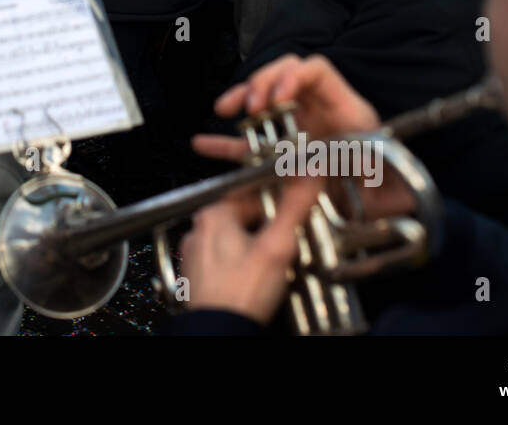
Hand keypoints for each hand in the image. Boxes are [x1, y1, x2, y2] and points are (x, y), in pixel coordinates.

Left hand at [180, 177, 320, 321]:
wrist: (220, 331)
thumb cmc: (242, 293)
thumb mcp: (277, 245)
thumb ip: (295, 207)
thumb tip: (309, 175)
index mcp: (214, 214)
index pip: (254, 194)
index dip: (279, 205)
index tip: (294, 216)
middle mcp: (200, 230)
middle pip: (244, 217)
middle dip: (268, 228)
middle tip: (286, 245)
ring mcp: (197, 254)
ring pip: (235, 239)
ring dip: (256, 247)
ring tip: (274, 264)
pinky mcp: (199, 275)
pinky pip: (226, 260)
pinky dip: (242, 264)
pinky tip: (256, 278)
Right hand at [199, 53, 415, 217]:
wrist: (392, 214)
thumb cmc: (392, 190)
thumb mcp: (382, 171)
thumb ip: (363, 164)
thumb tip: (342, 160)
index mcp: (344, 108)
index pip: (315, 70)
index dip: (293, 75)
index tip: (278, 98)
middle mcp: (319, 113)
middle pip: (283, 76)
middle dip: (261, 83)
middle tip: (251, 106)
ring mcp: (298, 132)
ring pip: (264, 104)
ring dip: (240, 100)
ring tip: (224, 110)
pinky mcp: (282, 158)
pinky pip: (250, 145)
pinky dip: (227, 143)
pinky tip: (204, 144)